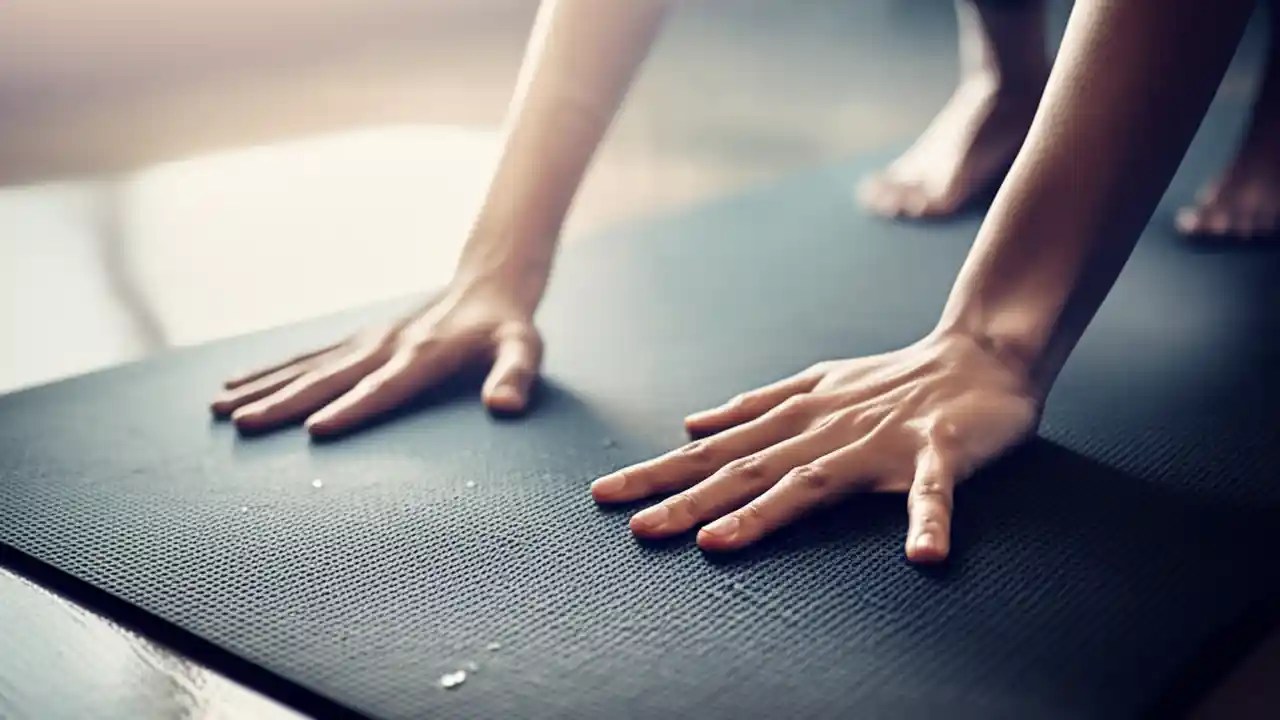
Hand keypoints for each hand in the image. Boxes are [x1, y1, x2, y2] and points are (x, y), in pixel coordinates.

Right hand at [211, 284, 541, 435]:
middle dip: (284, 404)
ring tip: (219, 409)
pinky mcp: (357, 341)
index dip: (352, 410)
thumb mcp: (524, 349)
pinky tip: (237, 384)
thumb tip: (506, 406)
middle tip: (242, 426)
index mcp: (424, 356)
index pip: (384, 388)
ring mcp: (366, 342)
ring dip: (263, 388)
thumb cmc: (507, 329)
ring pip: (306, 368)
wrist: (486, 285)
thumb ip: (516, 376)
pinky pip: (307, 357)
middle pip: (329, 380)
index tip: (315, 430)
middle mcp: (385, 347)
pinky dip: (270, 371)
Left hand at [590, 333, 1040, 561]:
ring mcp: (879, 440)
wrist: (981, 354)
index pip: (716, 451)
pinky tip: (923, 556)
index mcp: (795, 419)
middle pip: (746, 470)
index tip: (607, 496)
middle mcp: (825, 430)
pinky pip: (932, 490)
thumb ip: (754, 407)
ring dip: (765, 512)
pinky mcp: (938, 450)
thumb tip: (691, 422)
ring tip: (717, 543)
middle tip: (637, 529)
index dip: (662, 474)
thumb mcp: (813, 385)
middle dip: (688, 500)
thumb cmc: (893, 379)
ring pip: (813, 480)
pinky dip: (928, 519)